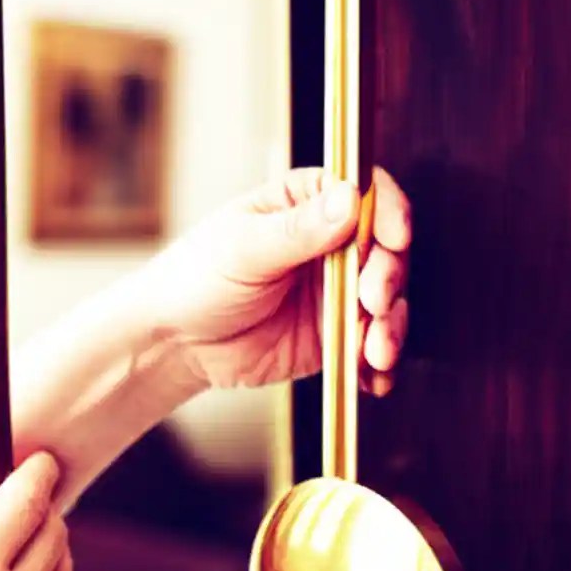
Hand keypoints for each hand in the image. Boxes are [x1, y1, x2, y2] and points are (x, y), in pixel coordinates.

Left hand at [146, 166, 410, 391]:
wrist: (175, 342)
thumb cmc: (196, 278)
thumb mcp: (243, 247)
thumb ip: (297, 230)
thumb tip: (350, 200)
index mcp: (304, 203)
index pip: (365, 192)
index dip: (388, 212)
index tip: (395, 238)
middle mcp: (329, 243)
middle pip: (385, 249)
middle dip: (387, 277)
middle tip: (371, 302)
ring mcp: (336, 289)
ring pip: (387, 300)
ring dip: (389, 326)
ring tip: (373, 352)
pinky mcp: (334, 334)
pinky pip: (370, 344)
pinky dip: (379, 362)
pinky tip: (372, 377)